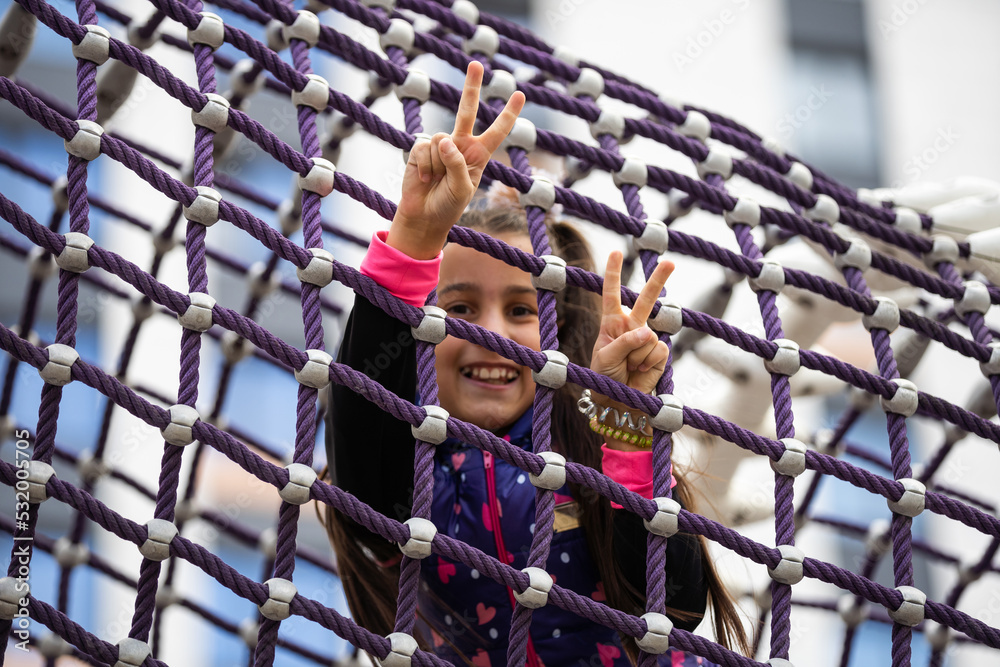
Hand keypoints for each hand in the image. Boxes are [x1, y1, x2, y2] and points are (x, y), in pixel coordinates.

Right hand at [387, 61, 525, 259]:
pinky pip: (425, 148)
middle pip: (467, 111)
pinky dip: (425, 166)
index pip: (497, 131)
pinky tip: (424, 178)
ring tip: (436, 181)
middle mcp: (461, 145)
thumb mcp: (462, 189)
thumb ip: (458, 165)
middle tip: (476, 64)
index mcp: (479, 155)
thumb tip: (444, 140)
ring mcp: (440, 146)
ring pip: (441, 140)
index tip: (519, 94)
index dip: (508, 114)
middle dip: (471, 87)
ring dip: (438, 165)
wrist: (423, 216)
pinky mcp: (421, 149)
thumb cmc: (448, 206)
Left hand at [591, 251, 673, 395]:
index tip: (616, 252)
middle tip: (670, 263)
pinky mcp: (660, 353)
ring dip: (636, 354)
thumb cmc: (605, 375)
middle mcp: (632, 326)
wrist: (619, 400)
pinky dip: (647, 362)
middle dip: (658, 281)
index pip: (612, 294)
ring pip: (648, 335)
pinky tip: (640, 370)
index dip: (614, 274)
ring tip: (629, 366)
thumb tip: (647, 333)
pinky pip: (656, 350)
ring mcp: (647, 338)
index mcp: (612, 322)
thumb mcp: (605, 357)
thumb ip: (624, 342)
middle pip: (645, 299)